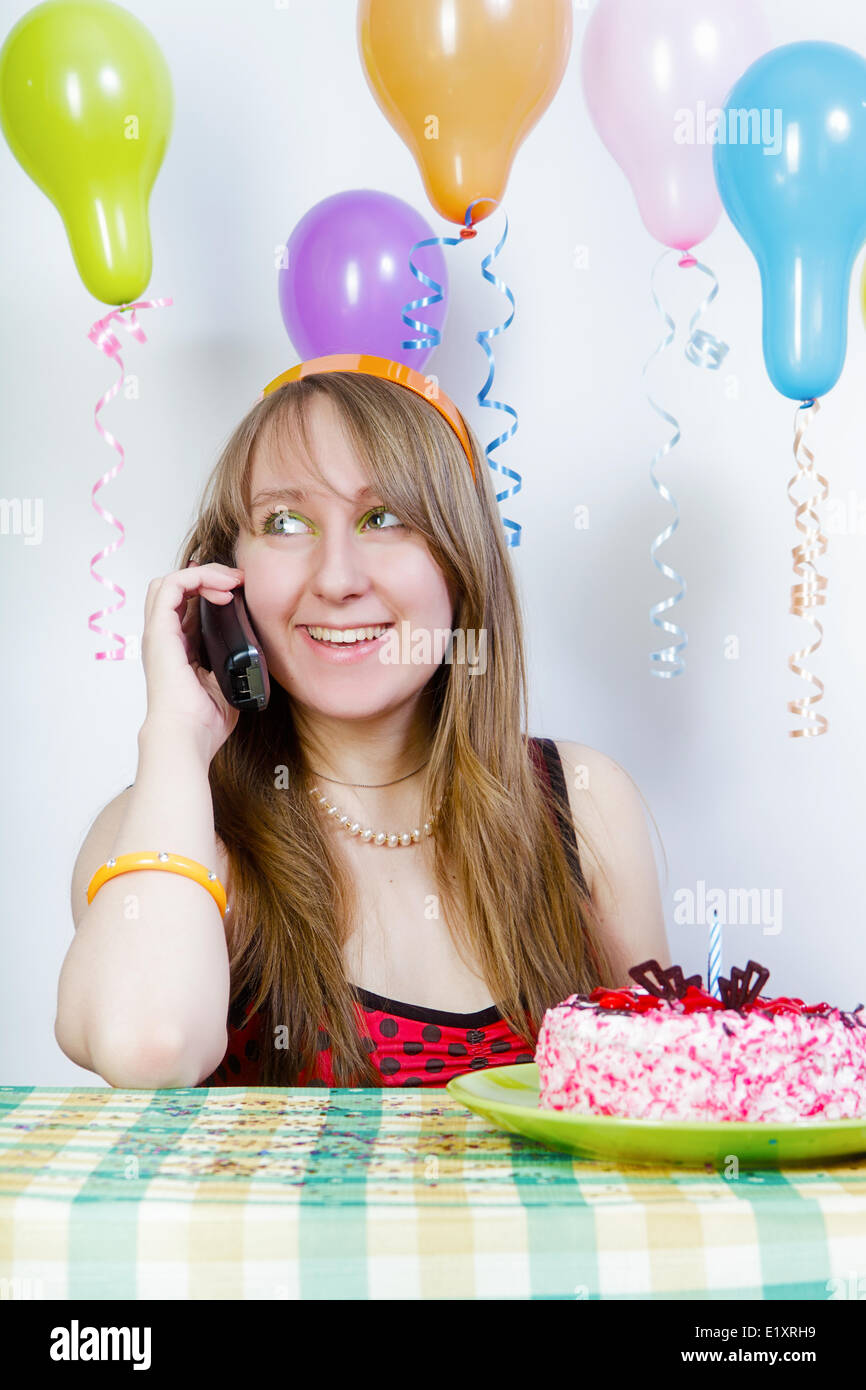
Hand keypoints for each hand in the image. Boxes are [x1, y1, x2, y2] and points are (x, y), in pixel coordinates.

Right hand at [140, 563, 245, 762]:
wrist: (187, 735)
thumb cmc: (203, 720)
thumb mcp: (225, 683)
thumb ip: (230, 664)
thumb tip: (251, 653)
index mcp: (177, 649)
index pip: (186, 605)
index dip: (210, 590)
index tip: (240, 592)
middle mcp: (164, 638)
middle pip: (175, 588)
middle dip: (207, 575)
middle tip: (236, 580)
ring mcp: (158, 633)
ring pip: (170, 582)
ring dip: (203, 573)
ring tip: (231, 580)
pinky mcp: (159, 632)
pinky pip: (170, 587)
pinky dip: (196, 578)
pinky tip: (222, 588)